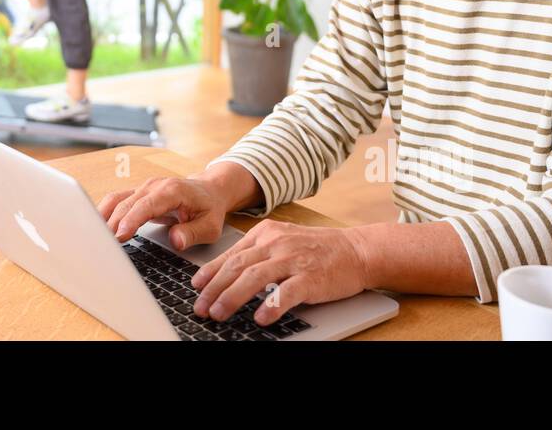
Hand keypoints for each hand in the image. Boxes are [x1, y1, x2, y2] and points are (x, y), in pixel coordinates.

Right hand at [97, 177, 228, 251]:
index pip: (147, 204)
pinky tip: (96, 227)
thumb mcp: (211, 226)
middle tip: (102, 245)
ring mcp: (143, 188)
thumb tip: (176, 240)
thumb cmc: (209, 208)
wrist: (209, 190)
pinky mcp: (137, 194)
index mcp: (172, 190)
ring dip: (104, 218)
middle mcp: (154, 186)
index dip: (132, 218)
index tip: (121, 234)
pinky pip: (116, 200)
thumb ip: (193, 233)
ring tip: (95, 238)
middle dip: (113, 223)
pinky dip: (104, 212)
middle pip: (127, 203)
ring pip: (117, 200)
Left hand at [189, 220, 368, 325]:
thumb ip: (257, 252)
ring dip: (232, 297)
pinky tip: (259, 317)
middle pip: (237, 266)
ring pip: (254, 277)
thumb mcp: (282, 240)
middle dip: (214, 288)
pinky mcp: (310, 277)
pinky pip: (286, 292)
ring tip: (219, 313)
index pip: (231, 254)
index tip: (196, 286)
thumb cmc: (317, 248)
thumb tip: (226, 272)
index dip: (210, 271)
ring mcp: (293, 259)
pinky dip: (270, 305)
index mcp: (266, 233)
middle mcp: (276, 243)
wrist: (355, 250)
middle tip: (200, 306)